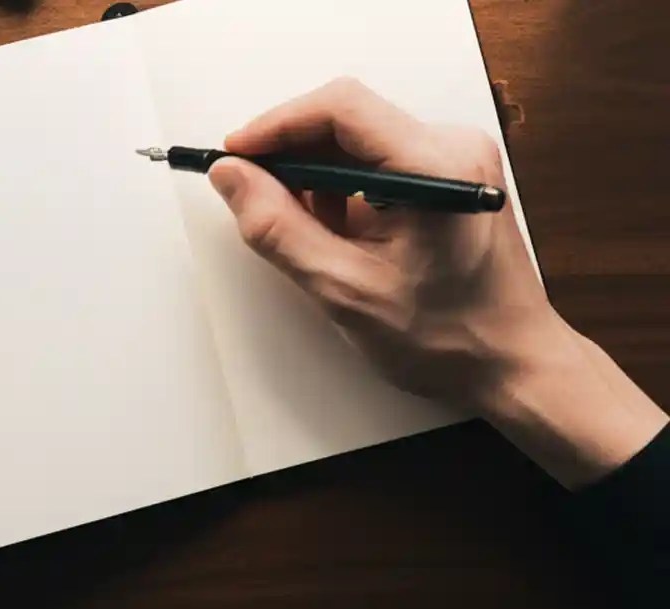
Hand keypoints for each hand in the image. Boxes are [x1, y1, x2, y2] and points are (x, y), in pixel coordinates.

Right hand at [209, 78, 664, 486]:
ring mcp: (453, 160)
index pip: (340, 109)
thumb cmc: (449, 337)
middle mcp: (451, 148)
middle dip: (291, 157)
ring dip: (316, 181)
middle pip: (345, 120)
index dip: (276, 126)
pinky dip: (342, 193)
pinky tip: (339, 239)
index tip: (234, 155)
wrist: (512, 363)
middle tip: (252, 199)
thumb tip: (233, 179)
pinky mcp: (446, 177)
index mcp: (435, 167)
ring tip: (310, 239)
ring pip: (356, 143)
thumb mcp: (344, 289)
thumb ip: (279, 228)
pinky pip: (375, 163)